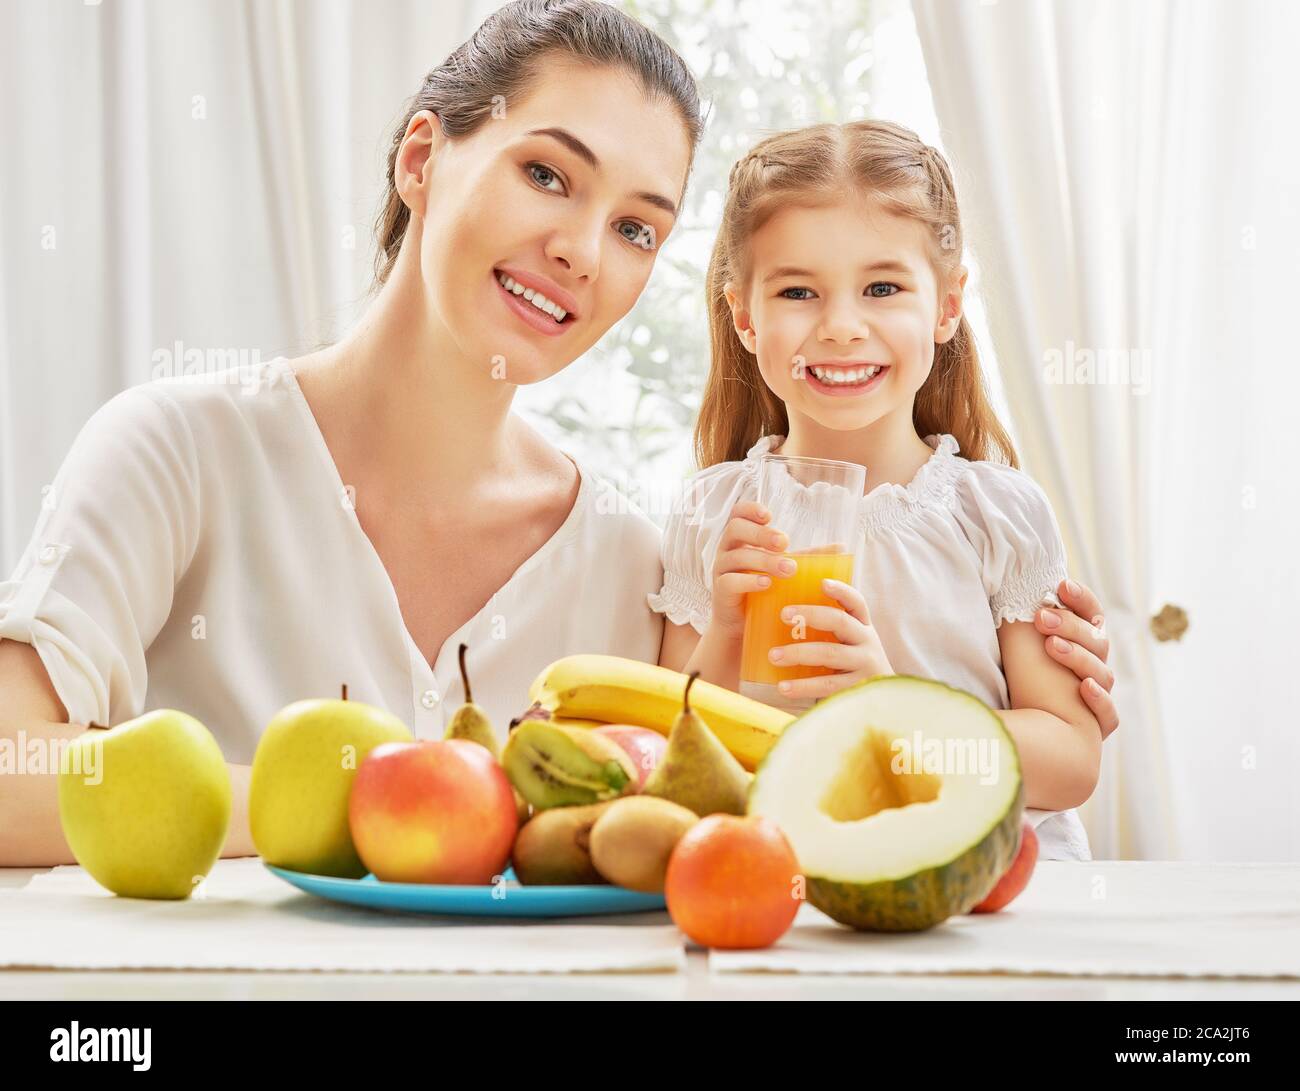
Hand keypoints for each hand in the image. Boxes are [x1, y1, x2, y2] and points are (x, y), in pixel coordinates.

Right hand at [707, 500, 794, 641]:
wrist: (742, 627)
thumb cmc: (763, 592)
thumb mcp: (785, 570)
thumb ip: (807, 557)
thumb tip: (840, 547)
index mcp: (741, 539)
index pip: (738, 514)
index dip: (750, 509)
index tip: (769, 515)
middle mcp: (727, 550)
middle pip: (736, 529)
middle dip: (761, 534)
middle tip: (785, 543)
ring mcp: (721, 570)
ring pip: (737, 556)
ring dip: (764, 560)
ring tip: (788, 569)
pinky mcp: (720, 592)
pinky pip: (729, 581)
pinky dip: (749, 581)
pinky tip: (767, 584)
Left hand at [769, 578, 893, 701]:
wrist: (885, 701)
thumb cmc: (854, 665)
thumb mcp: (850, 643)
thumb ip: (830, 629)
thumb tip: (785, 614)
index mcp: (863, 626)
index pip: (856, 602)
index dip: (841, 591)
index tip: (822, 583)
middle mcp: (867, 641)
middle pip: (840, 622)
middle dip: (810, 615)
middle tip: (783, 614)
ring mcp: (864, 665)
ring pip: (830, 654)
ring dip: (798, 653)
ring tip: (773, 655)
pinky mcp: (857, 688)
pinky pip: (827, 685)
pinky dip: (803, 686)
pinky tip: (783, 687)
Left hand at [1035, 578, 1118, 738]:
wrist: (1024, 735)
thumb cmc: (1019, 683)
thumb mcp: (1020, 648)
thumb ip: (1023, 622)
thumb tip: (1009, 585)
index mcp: (1083, 644)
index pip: (1093, 615)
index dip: (1082, 599)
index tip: (1061, 585)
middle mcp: (1096, 668)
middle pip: (1097, 641)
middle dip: (1070, 626)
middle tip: (1041, 618)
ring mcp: (1100, 697)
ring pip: (1102, 673)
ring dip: (1077, 657)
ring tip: (1051, 647)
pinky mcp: (1098, 727)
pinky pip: (1108, 715)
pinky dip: (1098, 700)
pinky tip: (1083, 688)